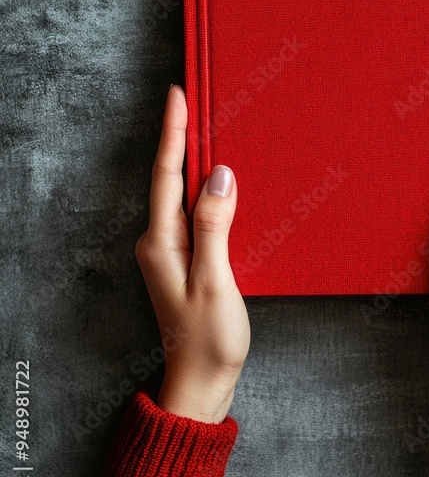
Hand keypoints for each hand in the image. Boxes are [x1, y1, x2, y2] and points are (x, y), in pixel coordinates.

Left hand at [135, 85, 249, 421]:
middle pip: (170, 177)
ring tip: (207, 126)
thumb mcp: (215, 280)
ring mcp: (172, 250)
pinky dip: (206, 188)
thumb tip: (220, 175)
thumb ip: (214, 226)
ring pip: (183, 193)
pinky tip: (219, 179)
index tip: (177, 96)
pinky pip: (195, 212)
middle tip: (193, 98)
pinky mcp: (188, 258)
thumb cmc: (208, 338)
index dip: (173, 133)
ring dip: (194, 160)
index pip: (165, 175)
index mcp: (162, 242)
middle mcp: (160, 241)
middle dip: (181, 136)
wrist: (202, 381)